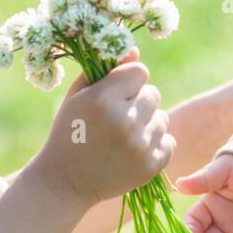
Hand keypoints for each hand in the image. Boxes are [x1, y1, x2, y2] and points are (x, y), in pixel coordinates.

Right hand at [35, 48, 174, 208]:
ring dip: (147, 123)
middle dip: (138, 101)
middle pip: (153, 94)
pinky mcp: (150, 167)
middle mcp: (125, 120)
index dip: (128, 81)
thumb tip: (134, 50)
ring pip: (162, 118)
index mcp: (104, 99)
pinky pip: (168, 141)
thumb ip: (106, 70)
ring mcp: (140, 146)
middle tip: (118, 117)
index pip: (140, 72)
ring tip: (123, 136)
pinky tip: (133, 151)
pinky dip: (154, 145)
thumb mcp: (77, 96)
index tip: (115, 93)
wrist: (64, 182)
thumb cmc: (69, 131)